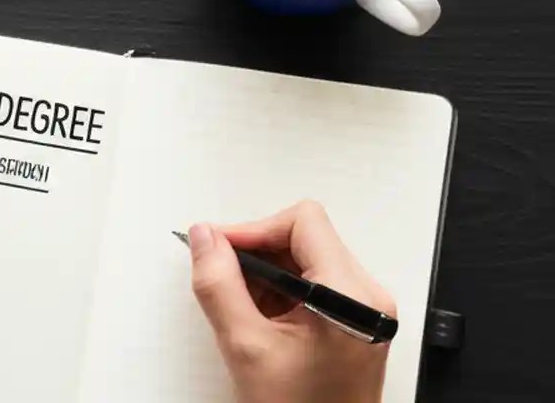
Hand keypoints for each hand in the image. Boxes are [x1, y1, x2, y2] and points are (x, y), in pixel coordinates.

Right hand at [188, 201, 395, 402]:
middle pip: (304, 237)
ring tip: (240, 307)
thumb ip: (219, 285)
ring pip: (305, 259)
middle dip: (256, 253)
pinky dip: (278, 292)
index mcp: (351, 296)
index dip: (254, 228)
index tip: (219, 247)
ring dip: (265, 274)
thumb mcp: (246, 347)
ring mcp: (363, 309)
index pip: (303, 222)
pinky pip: (312, 284)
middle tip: (219, 273)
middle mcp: (367, 297)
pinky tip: (257, 320)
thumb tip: (203, 239)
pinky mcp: (353, 322)